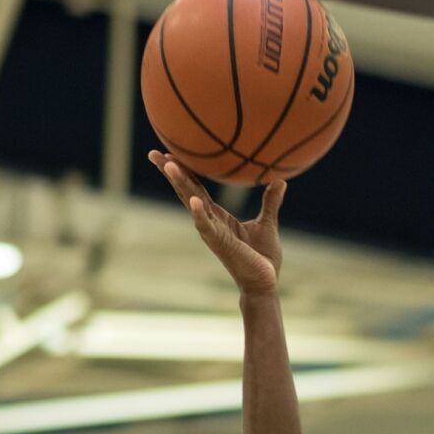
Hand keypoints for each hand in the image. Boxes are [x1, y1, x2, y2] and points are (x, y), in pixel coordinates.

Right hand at [149, 150, 284, 295]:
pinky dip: (200, 214)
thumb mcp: (267, 223)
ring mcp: (213, 232)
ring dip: (180, 185)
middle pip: (186, 191)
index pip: (196, 187)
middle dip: (170, 173)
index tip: (171, 152)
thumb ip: (270, 202)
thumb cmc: (263, 257)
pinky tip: (194, 201)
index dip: (184, 170)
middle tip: (154, 153)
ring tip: (169, 165)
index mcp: (218, 215)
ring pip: (192, 204)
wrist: (265, 282)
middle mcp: (210, 221)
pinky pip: (208, 227)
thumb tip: (280, 179)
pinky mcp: (220, 243)